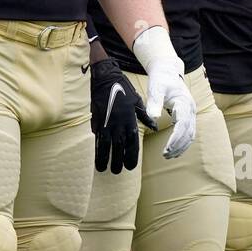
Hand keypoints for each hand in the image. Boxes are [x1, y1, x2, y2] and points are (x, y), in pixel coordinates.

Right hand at [90, 58, 154, 172]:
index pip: (132, 144)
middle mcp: (118, 124)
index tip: (130, 167)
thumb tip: (155, 127)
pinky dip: (96, 148)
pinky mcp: (96, 120)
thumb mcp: (137, 102)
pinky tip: (95, 156)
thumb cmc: (122, 89)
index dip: (131, 157)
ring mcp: (106, 123)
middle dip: (118, 161)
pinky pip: (96, 138)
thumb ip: (145, 117)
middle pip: (119, 148)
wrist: (105, 79)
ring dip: (105, 158)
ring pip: (106, 145)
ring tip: (104, 169)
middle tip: (117, 171)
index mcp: (130, 120)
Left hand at [131, 26, 195, 158]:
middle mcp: (191, 108)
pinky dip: (183, 142)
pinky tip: (174, 149)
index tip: (167, 149)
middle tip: (165, 155)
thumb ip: (154, 103)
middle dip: (178, 146)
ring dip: (181, 146)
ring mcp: (191, 112)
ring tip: (169, 155)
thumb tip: (153, 118)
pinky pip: (189, 132)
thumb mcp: (156, 89)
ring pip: (190, 134)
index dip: (176, 138)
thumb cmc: (160, 79)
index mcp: (184, 103)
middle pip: (188, 132)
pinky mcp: (188, 115)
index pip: (183, 125)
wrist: (167, 71)